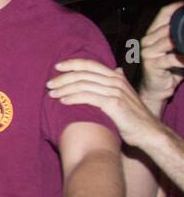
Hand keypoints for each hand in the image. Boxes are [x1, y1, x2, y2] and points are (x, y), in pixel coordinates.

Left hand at [47, 59, 163, 148]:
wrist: (148, 132)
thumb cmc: (133, 116)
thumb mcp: (125, 95)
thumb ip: (117, 83)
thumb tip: (116, 69)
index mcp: (116, 77)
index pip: (90, 64)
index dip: (72, 64)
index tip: (57, 67)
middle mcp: (116, 81)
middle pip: (83, 74)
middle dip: (63, 78)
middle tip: (49, 84)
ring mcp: (115, 91)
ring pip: (83, 85)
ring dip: (64, 89)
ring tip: (52, 94)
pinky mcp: (113, 103)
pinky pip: (87, 97)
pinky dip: (73, 98)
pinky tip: (63, 102)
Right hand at [138, 2, 183, 103]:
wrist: (155, 89)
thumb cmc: (168, 68)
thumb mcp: (176, 48)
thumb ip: (181, 36)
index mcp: (153, 33)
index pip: (164, 13)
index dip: (177, 6)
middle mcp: (148, 40)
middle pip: (169, 26)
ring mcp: (148, 52)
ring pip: (170, 40)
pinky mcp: (152, 64)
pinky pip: (172, 58)